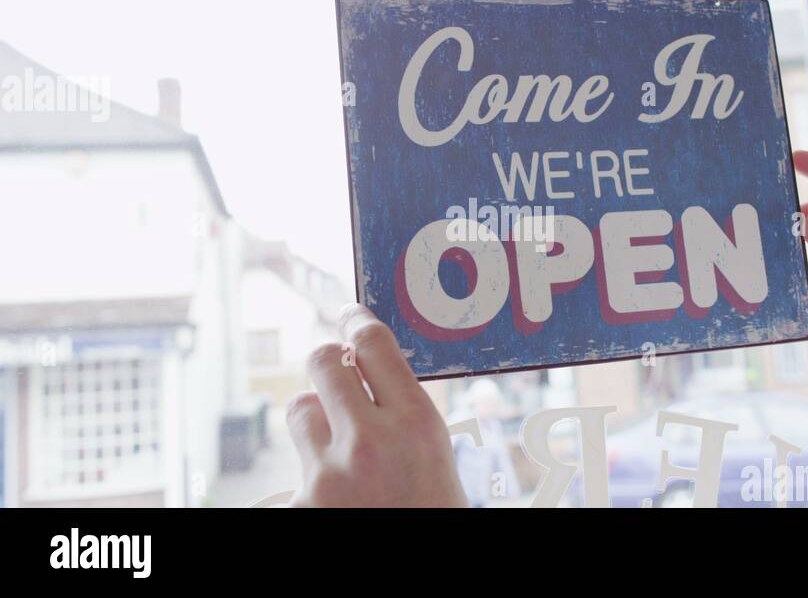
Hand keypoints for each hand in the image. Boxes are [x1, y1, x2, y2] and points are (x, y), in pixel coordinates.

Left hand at [285, 304, 466, 506]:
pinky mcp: (299, 504)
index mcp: (416, 422)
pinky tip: (334, 495)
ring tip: (339, 448)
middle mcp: (370, 440)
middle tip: (338, 374)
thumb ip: (403, 412)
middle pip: (323, 362)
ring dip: (315, 418)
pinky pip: (293, 469)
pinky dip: (309, 475)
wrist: (426, 576)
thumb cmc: (435, 513)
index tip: (348, 315)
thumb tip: (369, 371)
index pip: (373, 343)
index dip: (356, 321)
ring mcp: (327, 475)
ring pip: (299, 409)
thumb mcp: (435, 455)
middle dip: (330, 364)